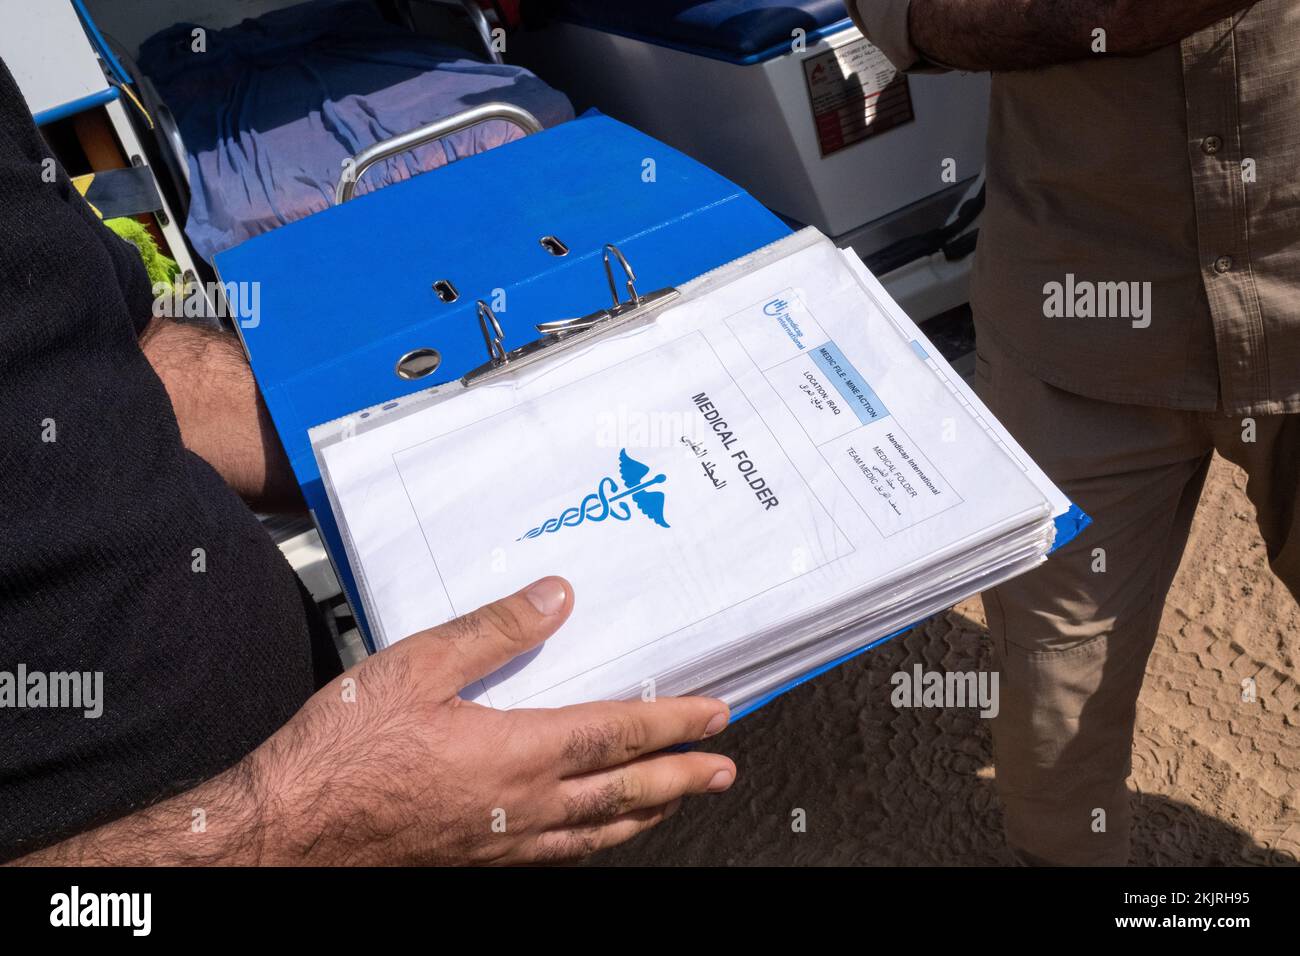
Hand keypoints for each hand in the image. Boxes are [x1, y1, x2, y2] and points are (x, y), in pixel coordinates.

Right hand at [259, 577, 735, 864]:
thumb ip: (492, 632)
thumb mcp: (414, 668)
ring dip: (648, 812)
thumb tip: (555, 598)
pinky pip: (559, 854)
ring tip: (676, 799)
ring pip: (599, 830)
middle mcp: (522, 807)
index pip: (617, 735)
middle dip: (681, 776)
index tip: (714, 714)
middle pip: (625, 791)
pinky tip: (594, 833)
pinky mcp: (477, 862)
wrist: (290, 834)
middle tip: (722, 767)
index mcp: (515, 754)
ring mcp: (502, 843)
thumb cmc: (342, 755)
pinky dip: (595, 840)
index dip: (674, 723)